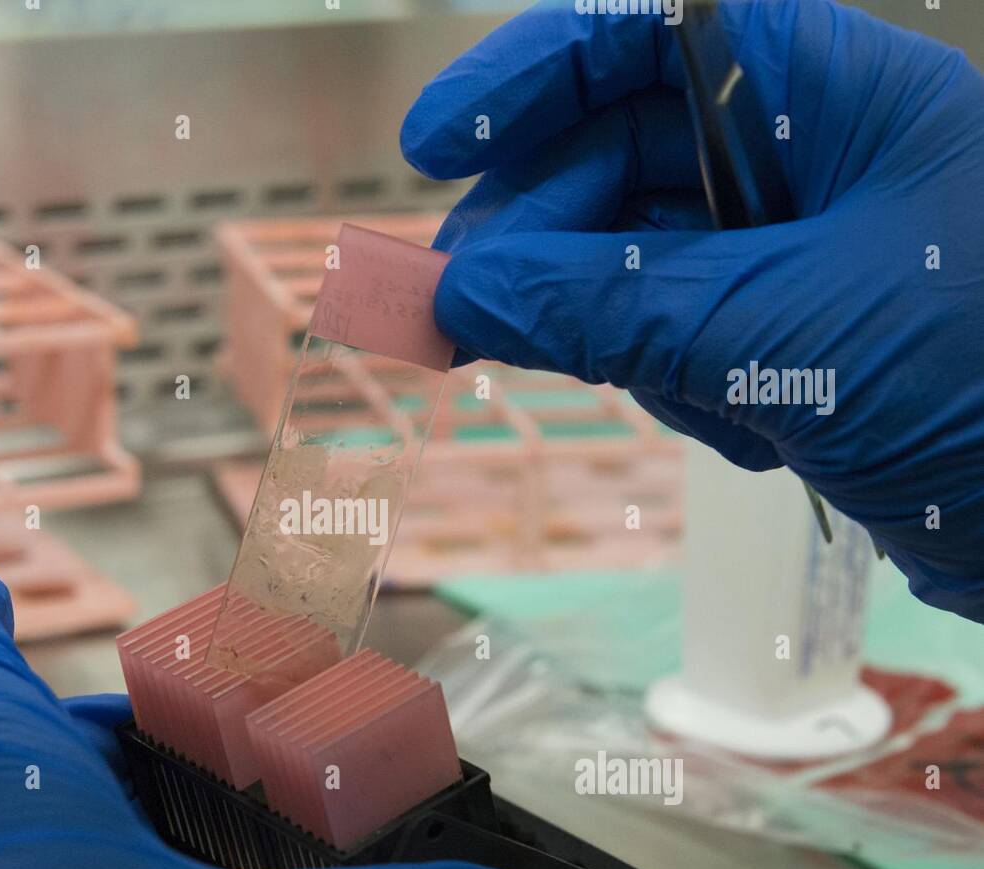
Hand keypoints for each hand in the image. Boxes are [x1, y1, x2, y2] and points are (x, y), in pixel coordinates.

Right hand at [401, 0, 983, 621]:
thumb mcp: (781, 329)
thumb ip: (610, 304)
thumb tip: (465, 292)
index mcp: (833, 95)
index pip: (649, 38)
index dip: (530, 79)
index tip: (431, 147)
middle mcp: (809, 161)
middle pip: (619, 161)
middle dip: (540, 237)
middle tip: (455, 306)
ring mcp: (795, 256)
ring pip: (634, 266)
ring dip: (617, 333)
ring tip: (662, 390)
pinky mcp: (789, 343)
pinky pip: (676, 343)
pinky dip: (681, 390)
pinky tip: (748, 432)